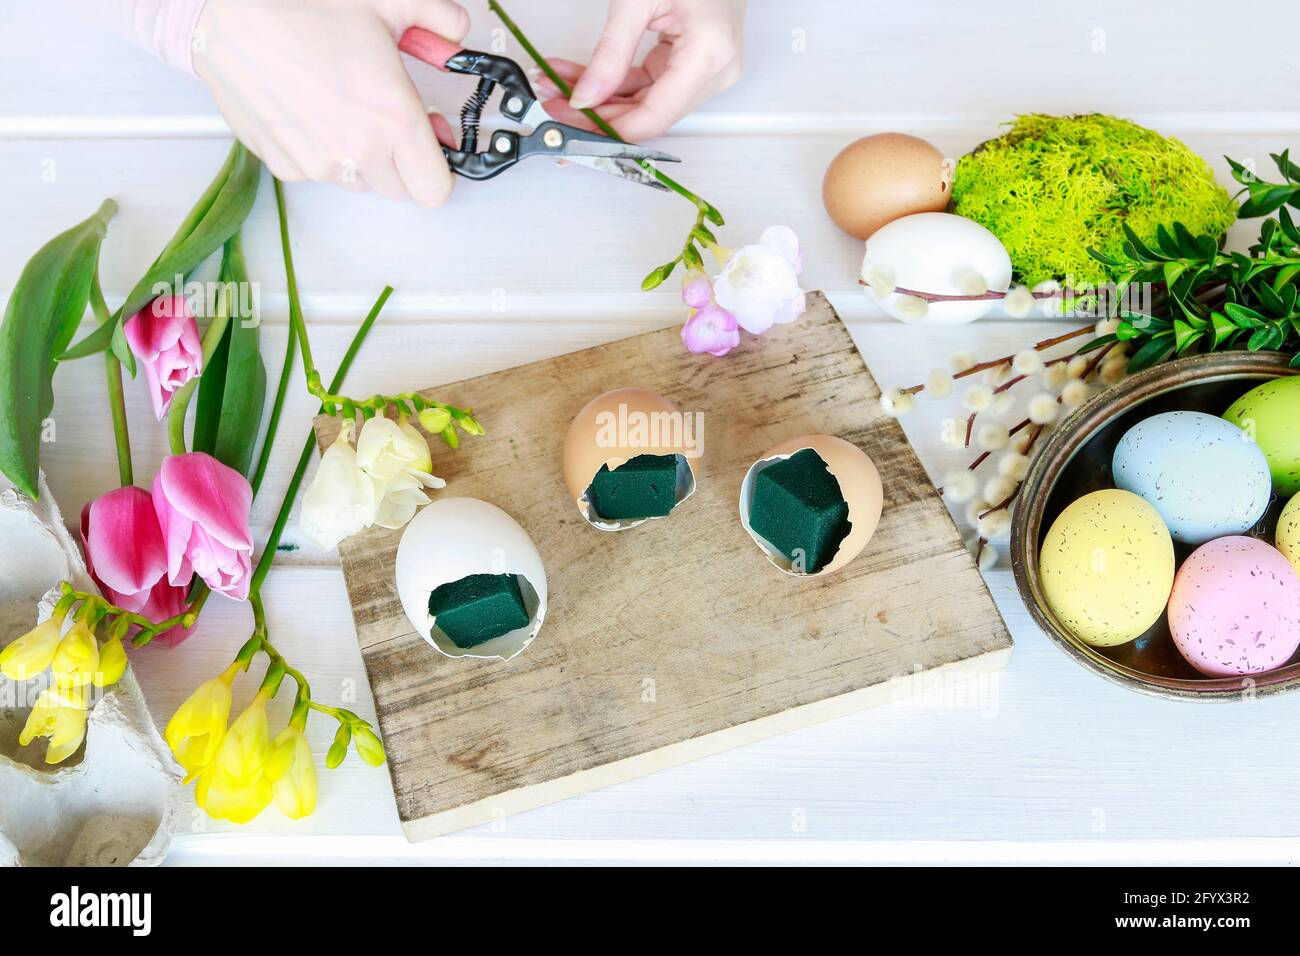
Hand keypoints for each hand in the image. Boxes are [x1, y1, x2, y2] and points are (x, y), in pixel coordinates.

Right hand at [192, 0, 467, 203]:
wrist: (229, 12)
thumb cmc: (301, 6)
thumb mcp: (387, 2)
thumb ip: (437, 20)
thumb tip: (456, 32)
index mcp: (394, 121)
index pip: (436, 189)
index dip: (441, 168)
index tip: (434, 146)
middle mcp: (358, 152)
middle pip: (400, 189)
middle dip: (403, 160)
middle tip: (390, 118)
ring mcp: (318, 164)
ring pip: (358, 181)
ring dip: (362, 156)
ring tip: (345, 106)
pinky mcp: (283, 164)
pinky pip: (318, 171)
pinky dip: (322, 150)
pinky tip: (311, 109)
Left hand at [542, 0, 744, 140]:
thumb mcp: (638, 0)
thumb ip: (611, 51)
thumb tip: (586, 95)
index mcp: (710, 53)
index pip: (657, 115)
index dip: (613, 128)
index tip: (576, 123)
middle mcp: (715, 69)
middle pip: (649, 114)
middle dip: (599, 113)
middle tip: (557, 104)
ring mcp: (705, 70)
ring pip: (645, 103)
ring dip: (602, 100)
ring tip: (561, 87)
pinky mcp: (692, 65)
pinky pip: (649, 86)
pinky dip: (616, 84)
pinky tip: (584, 78)